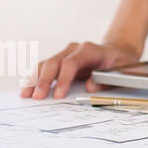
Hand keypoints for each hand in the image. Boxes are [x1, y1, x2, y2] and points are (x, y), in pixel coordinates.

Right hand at [22, 40, 140, 99]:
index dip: (62, 79)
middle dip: (44, 80)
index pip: (70, 63)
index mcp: (89, 50)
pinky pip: (44, 67)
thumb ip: (107, 79)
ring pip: (45, 64)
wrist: (116, 51)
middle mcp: (74, 49)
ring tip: (26, 94)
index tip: (58, 95)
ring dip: (34, 79)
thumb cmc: (119, 61)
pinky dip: (34, 77)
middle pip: (54, 62)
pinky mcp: (59, 60)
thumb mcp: (121, 69)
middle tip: (37, 97)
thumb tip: (90, 87)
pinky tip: (27, 87)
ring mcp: (65, 54)